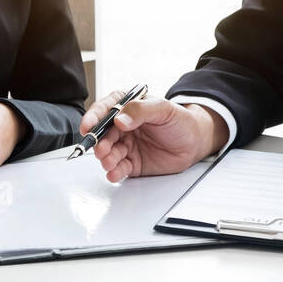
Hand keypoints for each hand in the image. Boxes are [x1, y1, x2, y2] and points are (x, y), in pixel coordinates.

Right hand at [83, 92, 227, 181]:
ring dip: (106, 158)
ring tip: (109, 162)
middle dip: (99, 143)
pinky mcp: (132, 163)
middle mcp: (122, 127)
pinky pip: (119, 168)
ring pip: (109, 153)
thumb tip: (120, 119)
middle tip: (101, 149)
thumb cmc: (180, 121)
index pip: (104, 110)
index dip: (93, 118)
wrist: (194, 142)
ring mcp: (126, 146)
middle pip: (103, 135)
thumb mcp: (163, 109)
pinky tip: (114, 173)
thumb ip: (140, 111)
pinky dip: (114, 172)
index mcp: (126, 108)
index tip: (88, 127)